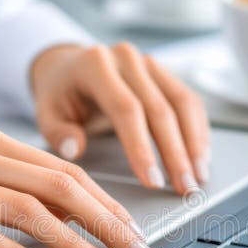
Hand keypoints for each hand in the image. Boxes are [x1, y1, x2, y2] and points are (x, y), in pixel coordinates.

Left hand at [30, 42, 210, 194]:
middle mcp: (127, 58)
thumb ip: (57, 133)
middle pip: (160, 109)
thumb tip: (74, 149)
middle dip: (176, 154)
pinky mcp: (165, 73)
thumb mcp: (46, 113)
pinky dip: (198, 131)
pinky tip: (201, 158)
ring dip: (195, 144)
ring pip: (183, 104)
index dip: (142, 148)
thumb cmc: (59, 94)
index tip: (153, 182)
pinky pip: (189, 102)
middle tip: (184, 188)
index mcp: (96, 65)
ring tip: (199, 177)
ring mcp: (149, 63)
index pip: (126, 109)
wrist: (68, 66)